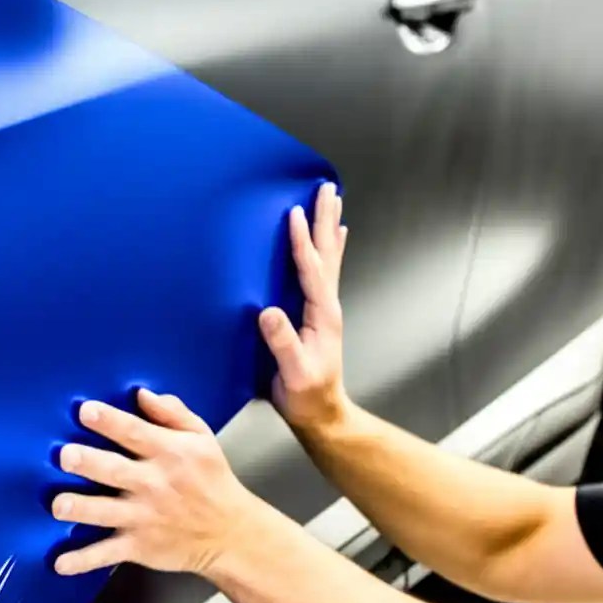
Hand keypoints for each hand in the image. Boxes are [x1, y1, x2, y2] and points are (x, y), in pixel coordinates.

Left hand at [51, 390, 264, 576]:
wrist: (230, 533)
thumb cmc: (212, 480)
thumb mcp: (201, 438)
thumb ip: (171, 413)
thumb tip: (141, 393)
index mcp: (168, 453)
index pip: (135, 432)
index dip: (110, 421)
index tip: (86, 411)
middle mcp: (153, 484)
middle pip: (114, 471)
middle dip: (89, 463)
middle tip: (65, 456)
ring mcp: (144, 517)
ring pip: (106, 512)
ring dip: (81, 509)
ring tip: (58, 505)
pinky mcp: (139, 546)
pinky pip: (107, 553)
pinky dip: (83, 560)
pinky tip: (60, 564)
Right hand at [259, 182, 349, 431]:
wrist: (320, 413)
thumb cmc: (306, 396)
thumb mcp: (293, 373)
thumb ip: (282, 343)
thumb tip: (268, 312)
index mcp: (320, 315)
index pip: (311, 270)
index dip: (301, 242)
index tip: (295, 213)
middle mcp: (326, 306)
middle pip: (327, 254)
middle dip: (326, 220)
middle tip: (328, 188)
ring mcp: (323, 308)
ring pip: (327, 258)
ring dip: (328, 227)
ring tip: (332, 201)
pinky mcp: (315, 313)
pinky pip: (322, 271)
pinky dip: (327, 249)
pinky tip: (333, 237)